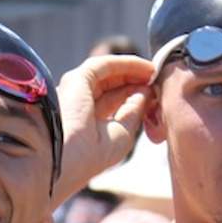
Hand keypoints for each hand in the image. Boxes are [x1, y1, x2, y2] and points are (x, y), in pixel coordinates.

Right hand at [56, 54, 152, 187]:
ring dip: (133, 70)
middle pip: (111, 88)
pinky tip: (146, 67)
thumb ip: (133, 112)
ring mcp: (75, 92)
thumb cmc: (88, 156)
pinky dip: (127, 63)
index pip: (113, 105)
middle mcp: (78, 106)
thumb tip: (145, 91)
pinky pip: (105, 65)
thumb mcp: (121, 135)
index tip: (157, 95)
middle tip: (158, 79)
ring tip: (155, 71)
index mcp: (86, 125)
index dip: (135, 97)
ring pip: (107, 74)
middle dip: (135, 82)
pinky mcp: (76, 79)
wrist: (62, 158)